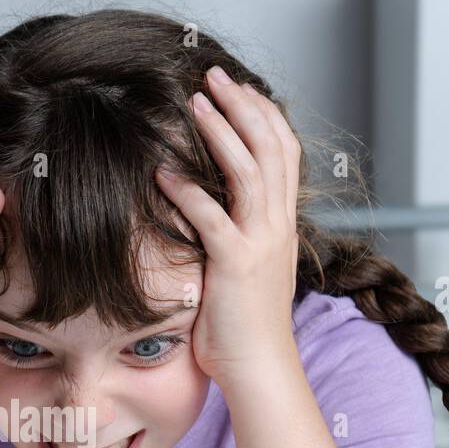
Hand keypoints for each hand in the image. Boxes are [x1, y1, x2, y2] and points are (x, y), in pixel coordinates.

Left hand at [153, 67, 301, 386]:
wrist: (261, 370)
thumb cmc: (246, 329)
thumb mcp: (251, 271)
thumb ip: (240, 238)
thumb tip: (218, 218)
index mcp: (282, 226)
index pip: (284, 154)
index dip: (264, 116)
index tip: (239, 90)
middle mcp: (277, 227)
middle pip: (270, 147)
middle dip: (242, 105)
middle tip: (214, 77)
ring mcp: (260, 244)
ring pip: (248, 171)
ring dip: (220, 131)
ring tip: (195, 102)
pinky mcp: (236, 266)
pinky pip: (212, 219)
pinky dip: (189, 192)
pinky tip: (164, 174)